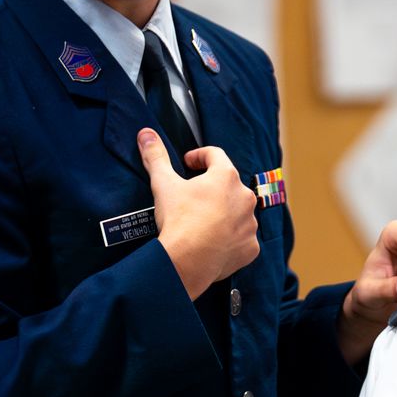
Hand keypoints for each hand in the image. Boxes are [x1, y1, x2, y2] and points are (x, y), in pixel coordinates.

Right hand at [140, 129, 260, 297]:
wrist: (188, 262)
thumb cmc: (179, 220)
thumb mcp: (164, 184)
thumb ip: (156, 156)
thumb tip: (146, 134)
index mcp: (226, 177)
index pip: (215, 155)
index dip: (199, 156)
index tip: (188, 163)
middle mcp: (244, 197)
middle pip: (228, 185)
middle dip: (212, 187)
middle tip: (192, 196)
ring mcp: (250, 223)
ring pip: (238, 212)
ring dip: (224, 213)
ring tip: (203, 222)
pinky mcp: (250, 247)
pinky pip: (242, 238)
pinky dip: (231, 238)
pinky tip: (215, 242)